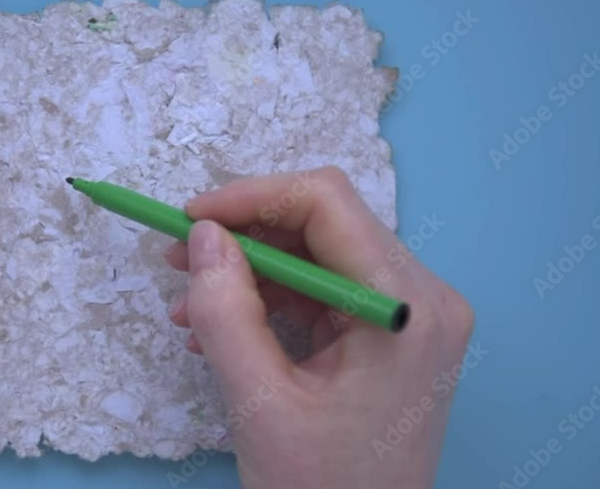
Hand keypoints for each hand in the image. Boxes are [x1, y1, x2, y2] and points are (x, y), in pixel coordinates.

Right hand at [165, 168, 474, 488]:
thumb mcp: (260, 403)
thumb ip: (226, 312)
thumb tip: (203, 235)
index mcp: (406, 308)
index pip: (328, 204)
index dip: (252, 196)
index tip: (190, 219)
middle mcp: (422, 300)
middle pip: (324, 225)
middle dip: (244, 236)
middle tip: (177, 258)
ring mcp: (411, 318)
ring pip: (318, 256)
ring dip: (250, 271)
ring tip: (188, 306)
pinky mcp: (391, 337)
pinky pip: (324, 293)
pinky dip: (270, 300)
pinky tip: (221, 327)